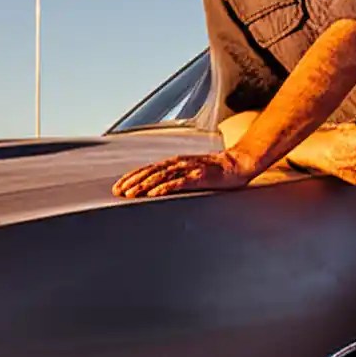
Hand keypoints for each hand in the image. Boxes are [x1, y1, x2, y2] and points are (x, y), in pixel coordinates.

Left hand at [112, 150, 255, 197]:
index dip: (132, 177)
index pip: (148, 169)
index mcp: (174, 162)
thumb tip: (156, 188)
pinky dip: (164, 187)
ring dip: (144, 185)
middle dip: (132, 182)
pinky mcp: (199, 176)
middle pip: (150, 172)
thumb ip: (175, 178)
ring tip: (130, 193)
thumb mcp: (190, 173)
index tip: (118, 187)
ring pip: (160, 176)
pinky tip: (154, 194)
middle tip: (118, 192)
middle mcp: (178, 163)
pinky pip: (179, 182)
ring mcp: (189, 169)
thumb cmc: (214, 171)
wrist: (238, 164)